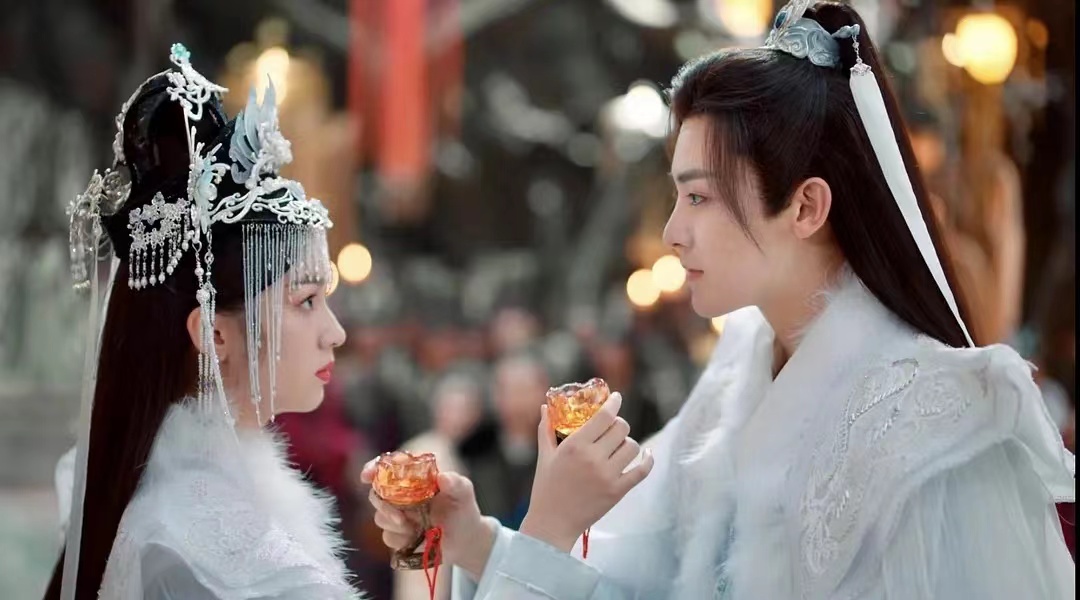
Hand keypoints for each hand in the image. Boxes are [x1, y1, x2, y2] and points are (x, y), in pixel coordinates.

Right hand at [361, 465, 494, 578]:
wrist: (465, 539)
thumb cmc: (463, 508)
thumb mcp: (464, 493)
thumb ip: (457, 483)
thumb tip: (443, 477)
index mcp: (414, 477)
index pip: (387, 467)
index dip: (372, 468)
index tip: (367, 476)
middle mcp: (401, 494)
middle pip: (376, 493)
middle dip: (382, 505)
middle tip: (400, 518)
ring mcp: (398, 515)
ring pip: (379, 517)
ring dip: (393, 524)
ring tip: (414, 529)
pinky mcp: (398, 535)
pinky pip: (387, 536)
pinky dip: (399, 539)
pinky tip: (414, 539)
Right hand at [520, 392, 654, 551]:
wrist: (553, 523)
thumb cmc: (546, 488)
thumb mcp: (545, 456)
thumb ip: (545, 429)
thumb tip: (545, 407)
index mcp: (575, 446)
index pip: (604, 416)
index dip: (613, 403)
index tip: (616, 397)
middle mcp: (593, 458)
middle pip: (621, 428)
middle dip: (618, 425)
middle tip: (613, 428)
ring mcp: (608, 475)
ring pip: (632, 446)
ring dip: (628, 443)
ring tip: (619, 446)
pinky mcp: (618, 491)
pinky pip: (642, 470)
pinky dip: (648, 460)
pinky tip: (647, 454)